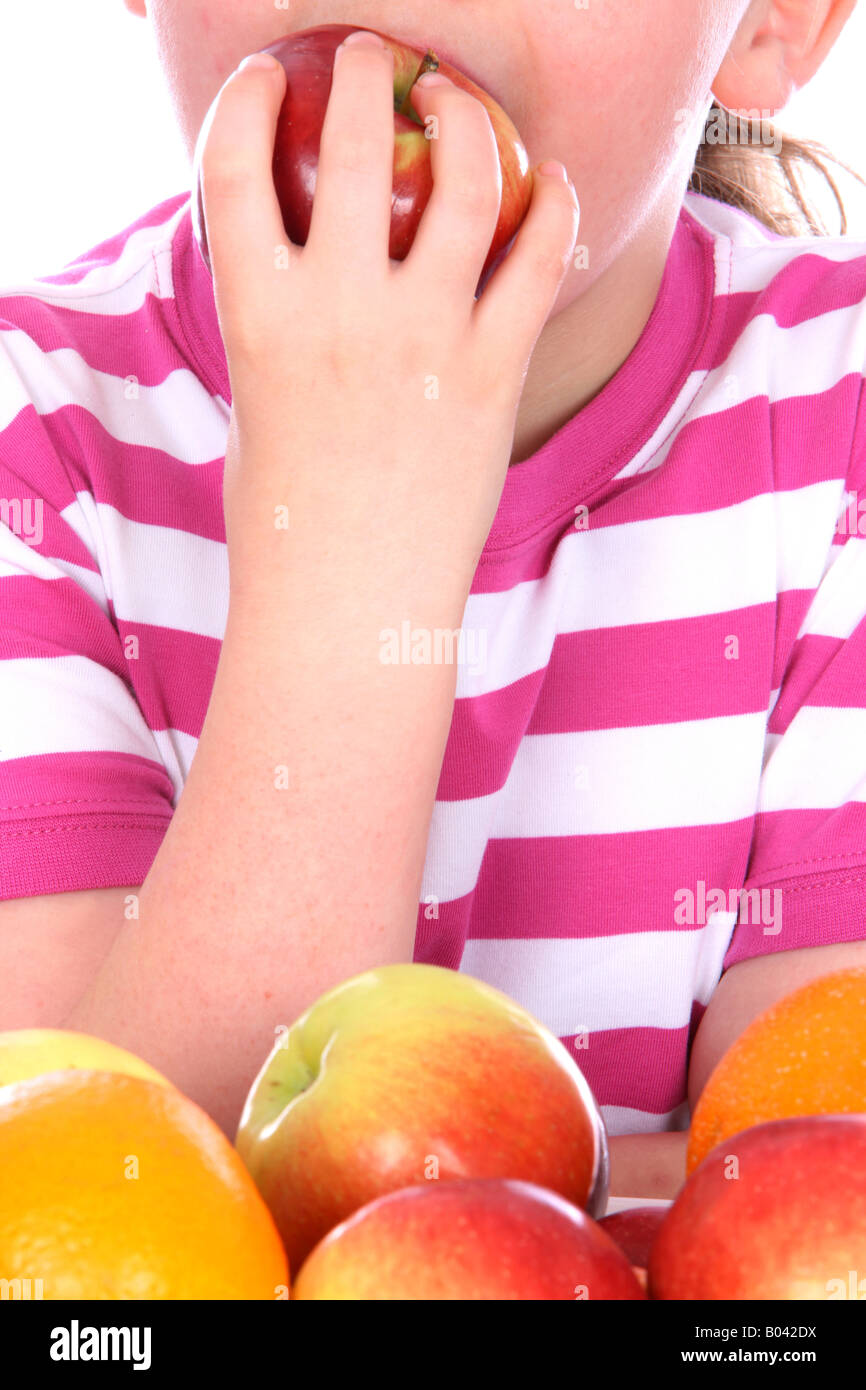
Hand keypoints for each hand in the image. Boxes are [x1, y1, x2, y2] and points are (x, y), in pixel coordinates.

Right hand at [199, 32, 578, 604]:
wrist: (352, 606)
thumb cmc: (289, 523)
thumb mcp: (255, 409)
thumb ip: (276, 329)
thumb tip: (302, 277)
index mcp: (257, 317)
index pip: (235, 170)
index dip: (248, 105)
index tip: (266, 81)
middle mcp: (339, 309)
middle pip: (354, 143)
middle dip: (361, 73)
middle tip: (370, 57)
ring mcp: (423, 336)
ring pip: (461, 179)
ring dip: (462, 116)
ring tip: (456, 98)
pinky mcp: (493, 370)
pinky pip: (535, 259)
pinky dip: (549, 205)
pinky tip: (547, 179)